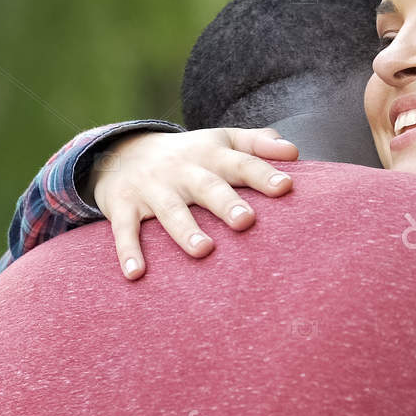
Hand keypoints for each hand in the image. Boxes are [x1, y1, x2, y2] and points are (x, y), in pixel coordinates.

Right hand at [88, 127, 298, 278]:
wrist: (121, 151)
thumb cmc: (188, 155)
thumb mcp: (220, 141)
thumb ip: (256, 144)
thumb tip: (293, 151)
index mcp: (211, 155)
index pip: (241, 163)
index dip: (263, 174)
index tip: (285, 187)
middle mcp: (183, 170)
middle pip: (208, 186)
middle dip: (226, 203)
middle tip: (246, 221)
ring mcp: (152, 188)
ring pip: (170, 210)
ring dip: (185, 230)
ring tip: (204, 250)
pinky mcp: (123, 205)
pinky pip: (125, 229)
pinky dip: (128, 251)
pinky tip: (136, 273)